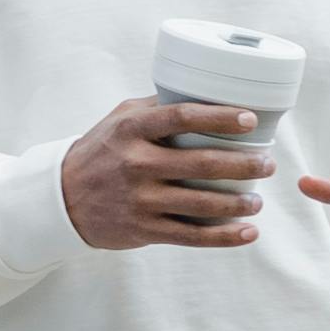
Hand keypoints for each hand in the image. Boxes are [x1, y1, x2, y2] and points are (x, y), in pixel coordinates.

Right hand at [63, 95, 270, 249]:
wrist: (62, 198)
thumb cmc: (100, 152)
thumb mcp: (120, 119)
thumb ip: (157, 107)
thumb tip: (205, 93)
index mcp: (132, 131)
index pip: (182, 117)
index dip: (219, 117)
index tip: (250, 118)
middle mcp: (136, 164)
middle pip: (200, 163)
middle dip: (242, 164)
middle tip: (267, 163)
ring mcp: (140, 199)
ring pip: (200, 203)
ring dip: (237, 203)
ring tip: (258, 200)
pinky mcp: (144, 229)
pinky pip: (191, 235)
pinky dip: (223, 236)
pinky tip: (247, 232)